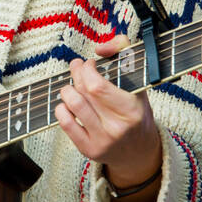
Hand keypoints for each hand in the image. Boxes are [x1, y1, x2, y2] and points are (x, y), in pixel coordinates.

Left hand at [54, 34, 162, 185]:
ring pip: (72, 105)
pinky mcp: (89, 149)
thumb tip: (100, 47)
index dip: (87, 69)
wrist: (140, 153)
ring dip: (67, 89)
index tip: (90, 64)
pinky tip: (68, 104)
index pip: (97, 85)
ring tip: (72, 86)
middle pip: (83, 92)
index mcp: (131, 110)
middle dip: (76, 73)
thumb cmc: (137, 115)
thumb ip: (124, 54)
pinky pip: (65, 123)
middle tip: (77, 67)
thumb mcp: (139, 84)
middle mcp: (116, 127)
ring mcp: (101, 140)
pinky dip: (62, 108)